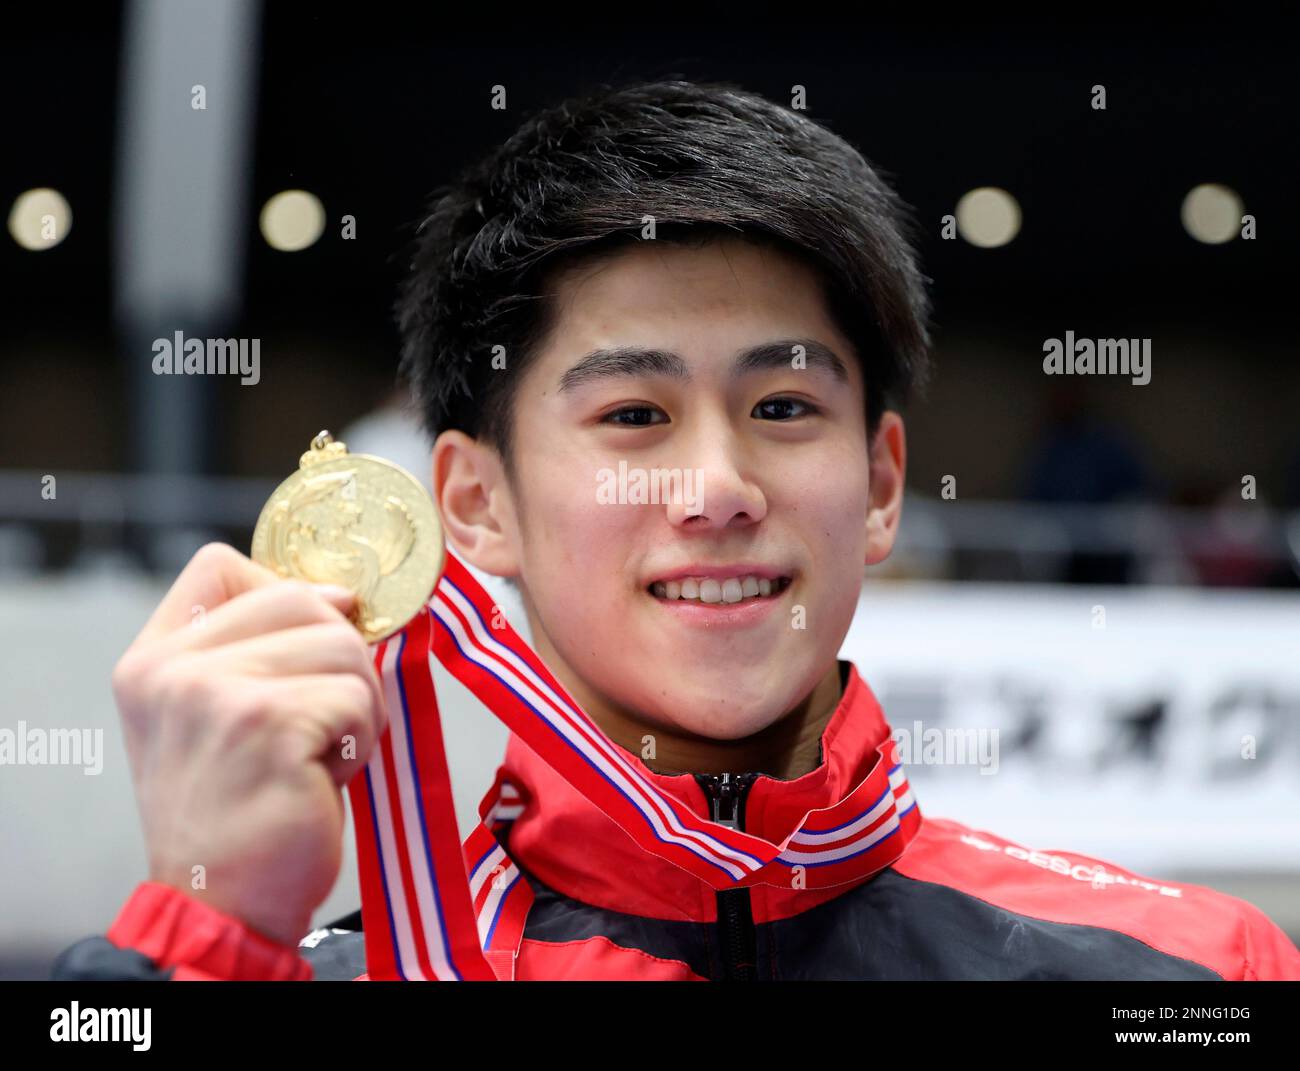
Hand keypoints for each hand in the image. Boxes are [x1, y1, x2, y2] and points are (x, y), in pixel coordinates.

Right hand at [111, 543, 385, 946]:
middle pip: (301, 598)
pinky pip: (356, 695)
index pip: (222, 565)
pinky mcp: (268, 722)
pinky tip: (325, 777)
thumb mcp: (223, 715)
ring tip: (322, 754)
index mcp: (152, 660)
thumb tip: (345, 596)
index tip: (300, 654)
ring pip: (342, 644)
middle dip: (338, 659)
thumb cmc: (242, 809)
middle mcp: (171, 669)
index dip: (283, 596)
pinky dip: (361, 738)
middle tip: (319, 724)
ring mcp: (216, 692)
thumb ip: (259, 647)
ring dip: (357, 704)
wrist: (226, 904)